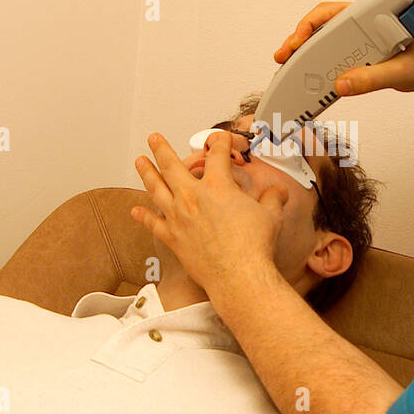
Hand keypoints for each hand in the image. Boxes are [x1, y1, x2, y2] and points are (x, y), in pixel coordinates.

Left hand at [130, 131, 286, 294]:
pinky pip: (153, 223)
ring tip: (140, 161)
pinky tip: (135, 210)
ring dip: (147, 173)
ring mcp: (179, 217)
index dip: (219, 142)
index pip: (217, 155)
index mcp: (218, 186)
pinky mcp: (172, 238)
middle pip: (172, 165)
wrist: (238, 276)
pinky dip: (143, 216)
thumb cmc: (253, 246)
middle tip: (154, 138)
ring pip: (156, 188)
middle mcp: (192, 197)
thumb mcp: (271, 215)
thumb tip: (279, 192)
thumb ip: (272, 199)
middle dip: (162, 148)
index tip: (219, 138)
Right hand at [273, 1, 413, 95]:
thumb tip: (343, 84)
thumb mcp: (403, 71)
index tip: (297, 43)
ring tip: (288, 71)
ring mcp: (357, 39)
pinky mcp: (357, 54)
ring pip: (321, 42)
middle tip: (283, 59)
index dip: (308, 27)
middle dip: (297, 42)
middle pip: (319, 27)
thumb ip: (374, 78)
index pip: (330, 14)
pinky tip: (305, 80)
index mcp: (370, 18)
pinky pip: (331, 57)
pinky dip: (315, 68)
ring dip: (303, 55)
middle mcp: (360, 25)